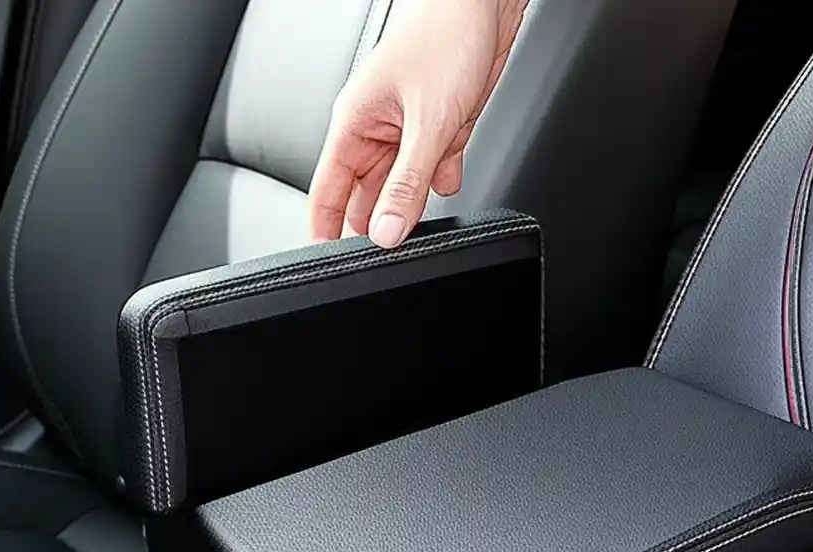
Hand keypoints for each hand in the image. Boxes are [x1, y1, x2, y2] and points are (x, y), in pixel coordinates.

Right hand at [308, 0, 527, 247]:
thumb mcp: (428, 122)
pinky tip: (453, 163)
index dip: (325, 231)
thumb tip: (386, 230)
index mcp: (353, 124)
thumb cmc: (446, 37)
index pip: (326, 192)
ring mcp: (406, 130)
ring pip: (403, 184)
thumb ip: (407, 183)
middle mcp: (375, 130)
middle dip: (383, 216)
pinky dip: (446, 173)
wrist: (487, 5)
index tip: (330, 264)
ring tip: (429, 184)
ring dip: (419, 193)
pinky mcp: (437, 128)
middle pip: (367, 194)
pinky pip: (435, 169)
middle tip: (395, 239)